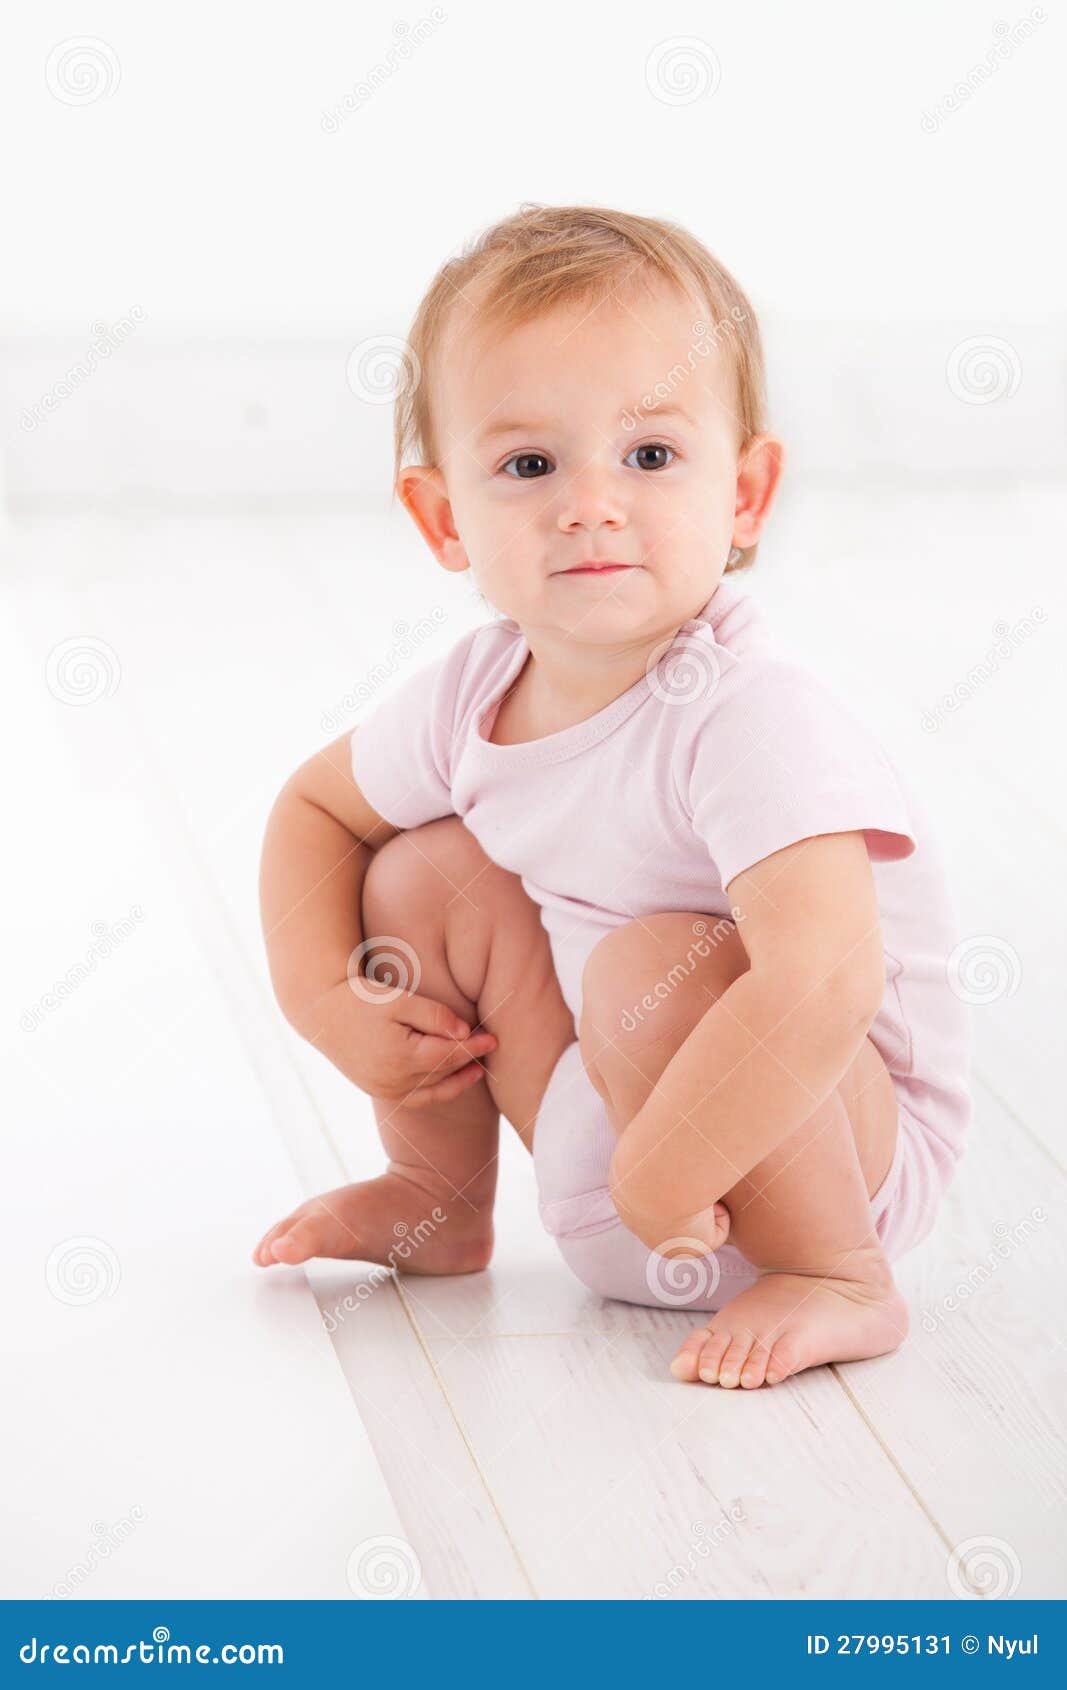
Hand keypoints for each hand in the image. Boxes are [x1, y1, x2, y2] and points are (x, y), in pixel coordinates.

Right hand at [292, 978, 497, 1107]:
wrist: (323, 1012)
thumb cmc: (362, 998)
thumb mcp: (400, 999)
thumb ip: (435, 1015)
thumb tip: (464, 1032)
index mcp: (401, 1057)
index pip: (449, 1056)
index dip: (474, 1047)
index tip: (494, 1038)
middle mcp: (394, 1081)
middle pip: (444, 1074)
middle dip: (469, 1061)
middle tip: (491, 1048)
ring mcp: (385, 1090)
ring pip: (433, 1092)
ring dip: (457, 1082)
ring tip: (477, 1069)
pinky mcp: (379, 1091)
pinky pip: (416, 1098)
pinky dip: (436, 1092)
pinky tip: (450, 1080)